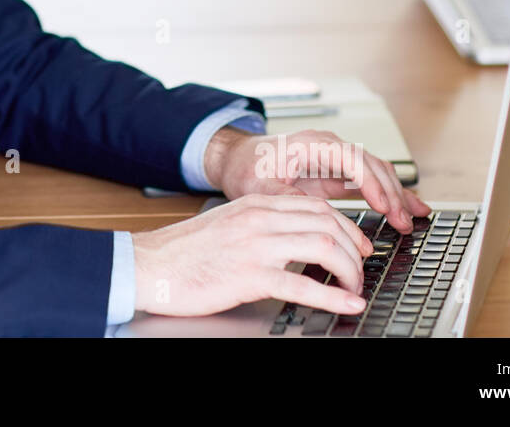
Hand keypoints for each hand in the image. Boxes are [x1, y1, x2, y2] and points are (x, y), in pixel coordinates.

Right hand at [132, 193, 374, 316]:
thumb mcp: (227, 224)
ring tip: (354, 288)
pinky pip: (302, 284)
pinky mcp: (249, 276)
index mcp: (255, 204)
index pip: (316, 207)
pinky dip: (333, 297)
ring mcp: (256, 246)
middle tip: (362, 268)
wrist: (148, 264)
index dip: (347, 227)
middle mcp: (259, 218)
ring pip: (324, 247)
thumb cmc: (183, 252)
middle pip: (328, 223)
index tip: (358, 246)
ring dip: (350, 271)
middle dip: (355, 248)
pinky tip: (347, 304)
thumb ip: (259, 226)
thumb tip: (293, 242)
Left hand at [204, 126, 430, 232]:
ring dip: (396, 194)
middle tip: (404, 222)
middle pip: (371, 164)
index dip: (371, 183)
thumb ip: (293, 201)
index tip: (385, 206)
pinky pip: (369, 180)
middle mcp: (328, 146)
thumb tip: (321, 219)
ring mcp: (335, 157)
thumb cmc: (247, 169)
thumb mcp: (263, 190)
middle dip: (391, 193)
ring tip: (414, 218)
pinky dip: (388, 194)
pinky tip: (405, 209)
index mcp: (311, 144)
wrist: (237, 160)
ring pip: (375, 171)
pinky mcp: (337, 171)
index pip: (352, 159)